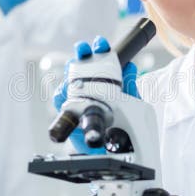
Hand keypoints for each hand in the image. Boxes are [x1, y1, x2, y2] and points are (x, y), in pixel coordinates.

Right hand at [53, 36, 139, 152]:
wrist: (117, 152)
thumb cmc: (125, 129)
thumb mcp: (134, 107)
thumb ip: (130, 89)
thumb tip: (130, 67)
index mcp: (108, 85)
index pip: (102, 63)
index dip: (100, 51)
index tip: (100, 44)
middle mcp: (92, 90)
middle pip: (82, 67)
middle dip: (82, 55)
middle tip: (84, 49)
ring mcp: (79, 101)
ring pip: (69, 80)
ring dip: (71, 73)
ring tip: (74, 70)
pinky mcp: (69, 114)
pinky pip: (60, 101)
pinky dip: (61, 94)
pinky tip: (65, 92)